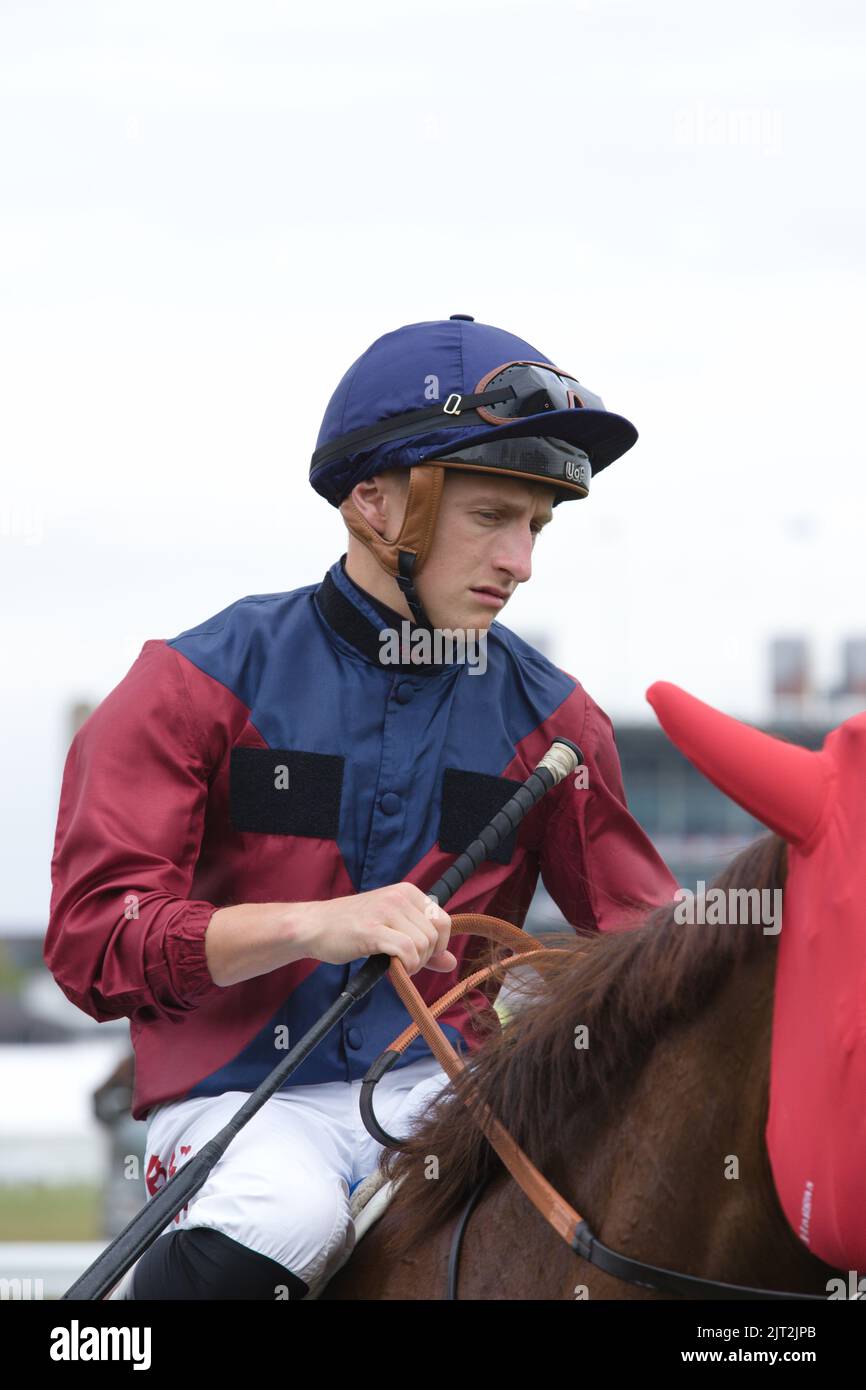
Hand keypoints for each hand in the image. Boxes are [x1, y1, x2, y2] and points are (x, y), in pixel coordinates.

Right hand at [299, 881, 456, 975]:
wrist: (315, 926)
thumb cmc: (352, 928)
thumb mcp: (393, 929)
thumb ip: (423, 944)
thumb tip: (451, 962)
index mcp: (407, 892)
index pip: (443, 921)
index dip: (437, 945)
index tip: (419, 955)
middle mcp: (399, 896)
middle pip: (434, 936)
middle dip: (425, 957)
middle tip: (405, 963)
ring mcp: (385, 911)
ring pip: (422, 944)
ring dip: (414, 963)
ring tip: (395, 964)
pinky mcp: (372, 929)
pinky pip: (406, 951)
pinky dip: (405, 966)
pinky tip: (391, 967)